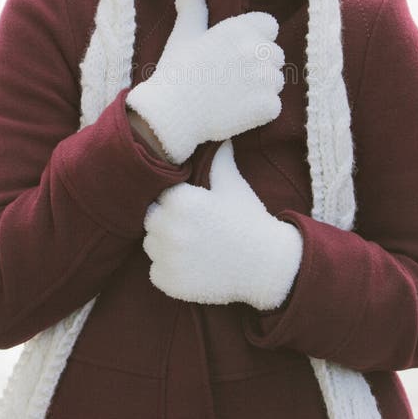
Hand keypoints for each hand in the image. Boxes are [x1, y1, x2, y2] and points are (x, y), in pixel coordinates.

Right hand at [126, 0, 284, 163]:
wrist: (172, 113)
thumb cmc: (176, 72)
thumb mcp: (184, 35)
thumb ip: (193, 11)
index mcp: (240, 29)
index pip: (269, 26)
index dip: (258, 38)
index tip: (240, 51)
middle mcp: (257, 50)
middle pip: (275, 56)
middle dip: (259, 65)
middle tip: (233, 77)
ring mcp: (265, 79)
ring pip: (276, 81)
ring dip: (261, 88)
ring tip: (234, 95)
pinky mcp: (267, 105)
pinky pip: (274, 106)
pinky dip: (260, 111)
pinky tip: (238, 111)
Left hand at [143, 140, 302, 309]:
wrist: (267, 264)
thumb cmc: (249, 219)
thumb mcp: (233, 185)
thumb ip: (218, 158)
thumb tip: (219, 134)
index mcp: (181, 200)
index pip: (160, 196)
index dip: (176, 202)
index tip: (197, 210)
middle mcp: (170, 228)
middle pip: (151, 220)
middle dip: (167, 223)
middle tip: (196, 229)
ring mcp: (169, 258)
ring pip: (150, 246)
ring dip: (165, 247)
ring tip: (195, 247)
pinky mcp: (169, 283)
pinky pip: (155, 273)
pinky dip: (169, 272)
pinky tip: (194, 267)